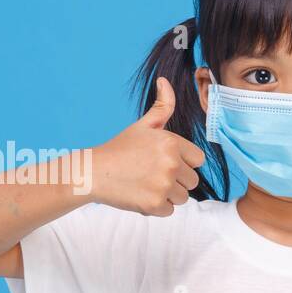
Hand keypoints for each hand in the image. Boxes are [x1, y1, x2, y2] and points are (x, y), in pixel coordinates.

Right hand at [88, 77, 204, 215]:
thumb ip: (162, 107)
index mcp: (172, 143)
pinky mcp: (154, 204)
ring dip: (167, 195)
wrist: (93, 172)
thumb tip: (165, 81)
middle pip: (192, 181)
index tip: (163, 161)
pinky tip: (140, 195)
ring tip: (145, 184)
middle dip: (175, 180)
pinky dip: (156, 207)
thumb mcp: (143, 126)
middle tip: (151, 174)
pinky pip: (169, 211)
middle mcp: (171, 163)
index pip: (198, 160)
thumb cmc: (120, 149)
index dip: (183, 163)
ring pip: (182, 197)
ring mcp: (163, 185)